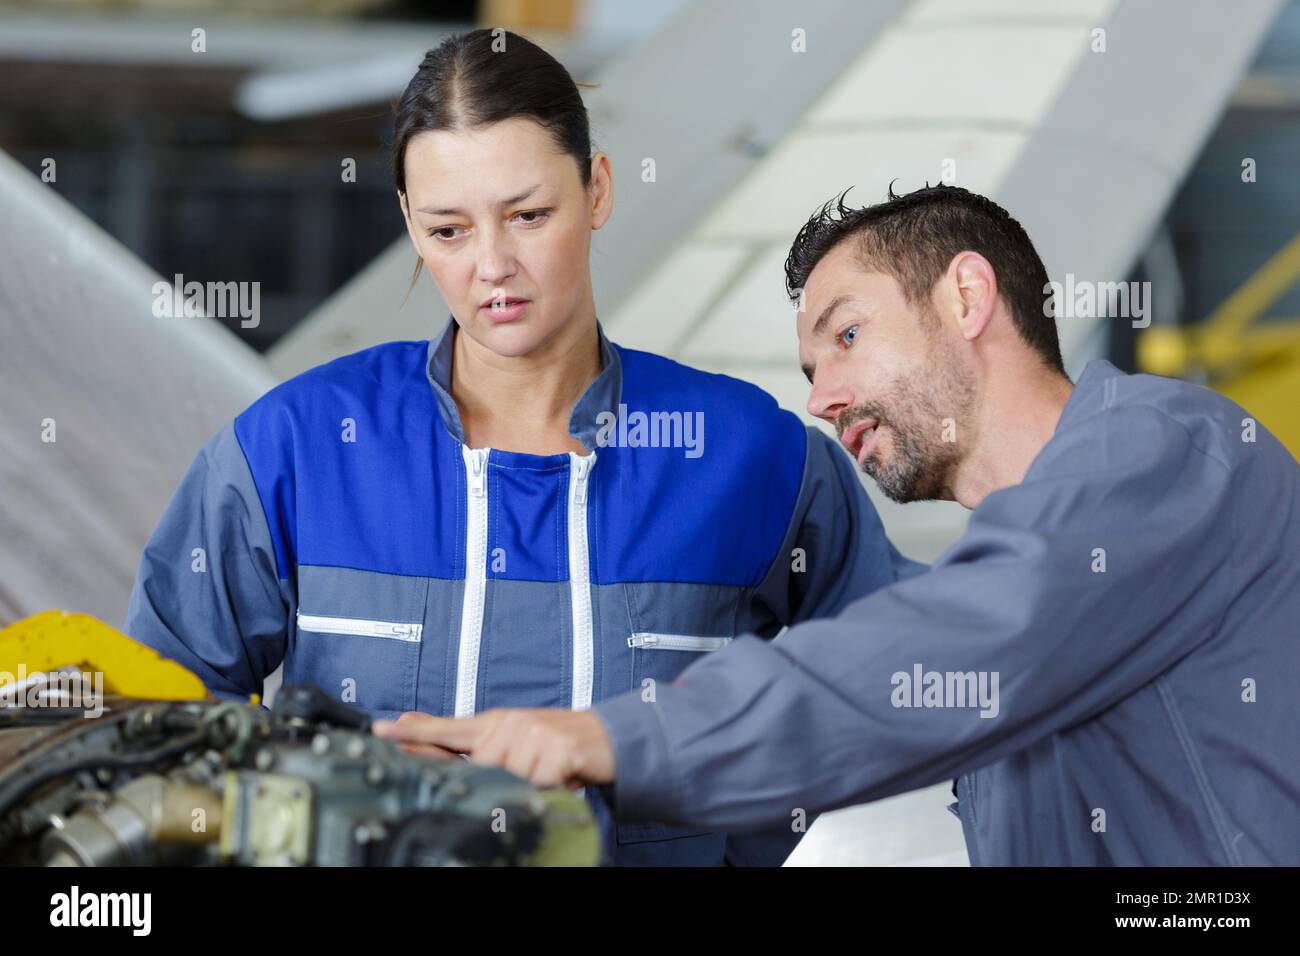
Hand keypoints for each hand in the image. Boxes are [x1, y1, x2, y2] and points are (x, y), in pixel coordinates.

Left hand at [371, 708, 614, 788]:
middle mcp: (510, 725)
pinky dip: (556, 787)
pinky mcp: (558, 749)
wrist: (607, 738)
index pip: (447, 729)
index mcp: (495, 724)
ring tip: (549, 773)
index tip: (381, 731)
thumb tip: (426, 734)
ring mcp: (534, 735)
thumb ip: (474, 743)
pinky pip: (544, 786)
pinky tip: (565, 775)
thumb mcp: (513, 740)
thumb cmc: (556, 743)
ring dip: (533, 784)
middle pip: (482, 768)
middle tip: (528, 771)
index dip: (414, 732)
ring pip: (514, 781)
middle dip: (499, 777)